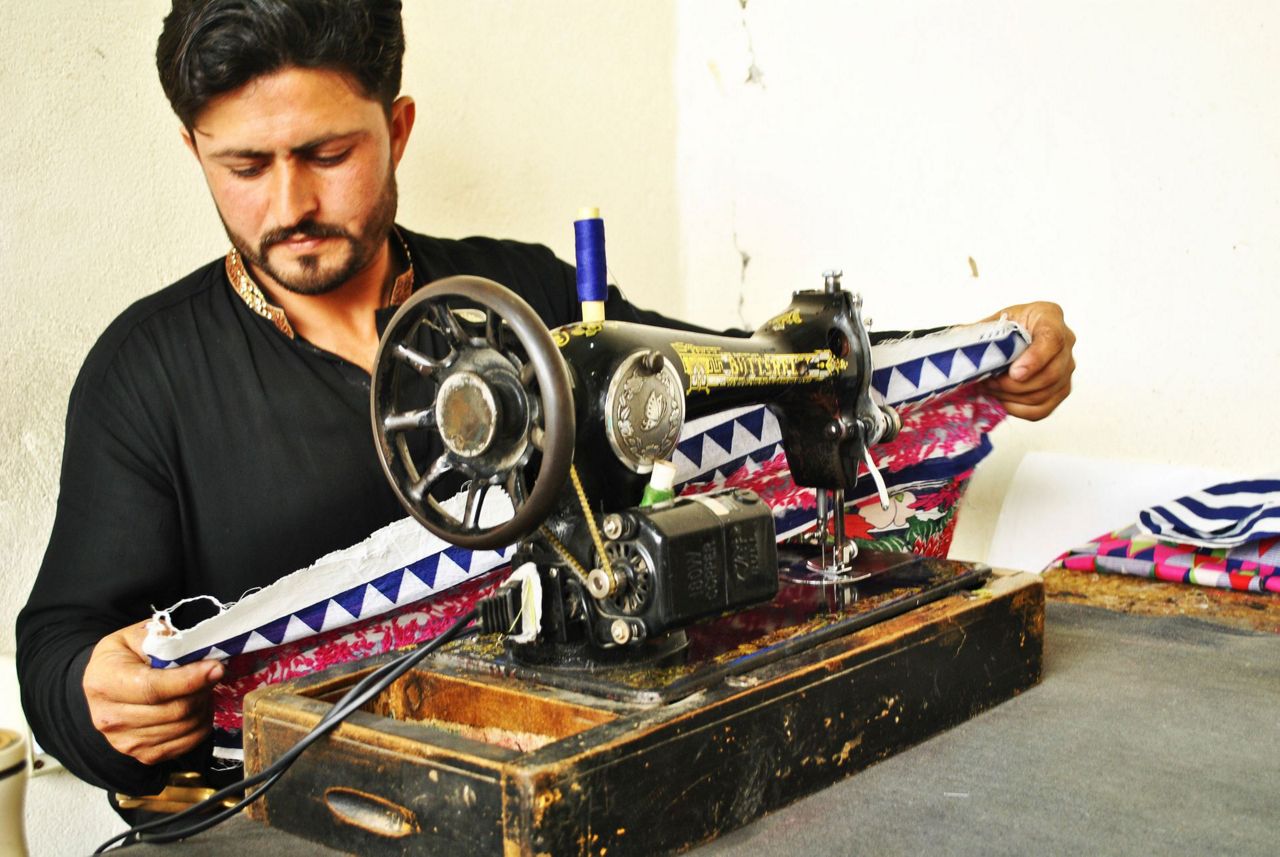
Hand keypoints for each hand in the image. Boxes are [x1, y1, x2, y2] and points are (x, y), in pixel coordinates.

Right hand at [83, 620, 223, 765]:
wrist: (106, 682)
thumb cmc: (126, 655)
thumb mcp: (139, 635)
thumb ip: (166, 641)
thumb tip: (201, 654)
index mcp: (104, 682)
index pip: (153, 688)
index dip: (189, 680)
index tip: (216, 668)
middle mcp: (109, 717)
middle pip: (173, 711)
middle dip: (201, 691)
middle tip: (212, 674)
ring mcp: (124, 741)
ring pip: (184, 728)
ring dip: (203, 706)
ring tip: (202, 688)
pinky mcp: (142, 755)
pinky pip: (186, 744)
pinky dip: (200, 725)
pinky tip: (196, 707)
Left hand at [981, 301, 1074, 420]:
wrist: (1010, 338)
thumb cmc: (1002, 327)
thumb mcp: (991, 322)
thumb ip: (980, 333)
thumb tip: (957, 345)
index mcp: (1049, 316)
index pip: (1052, 340)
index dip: (1035, 360)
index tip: (1014, 373)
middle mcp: (1067, 340)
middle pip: (1051, 373)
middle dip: (1015, 384)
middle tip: (989, 382)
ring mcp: (1067, 367)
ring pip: (1045, 393)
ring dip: (1012, 396)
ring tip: (991, 388)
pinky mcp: (1061, 388)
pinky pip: (1043, 409)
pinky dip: (1018, 409)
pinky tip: (1002, 400)